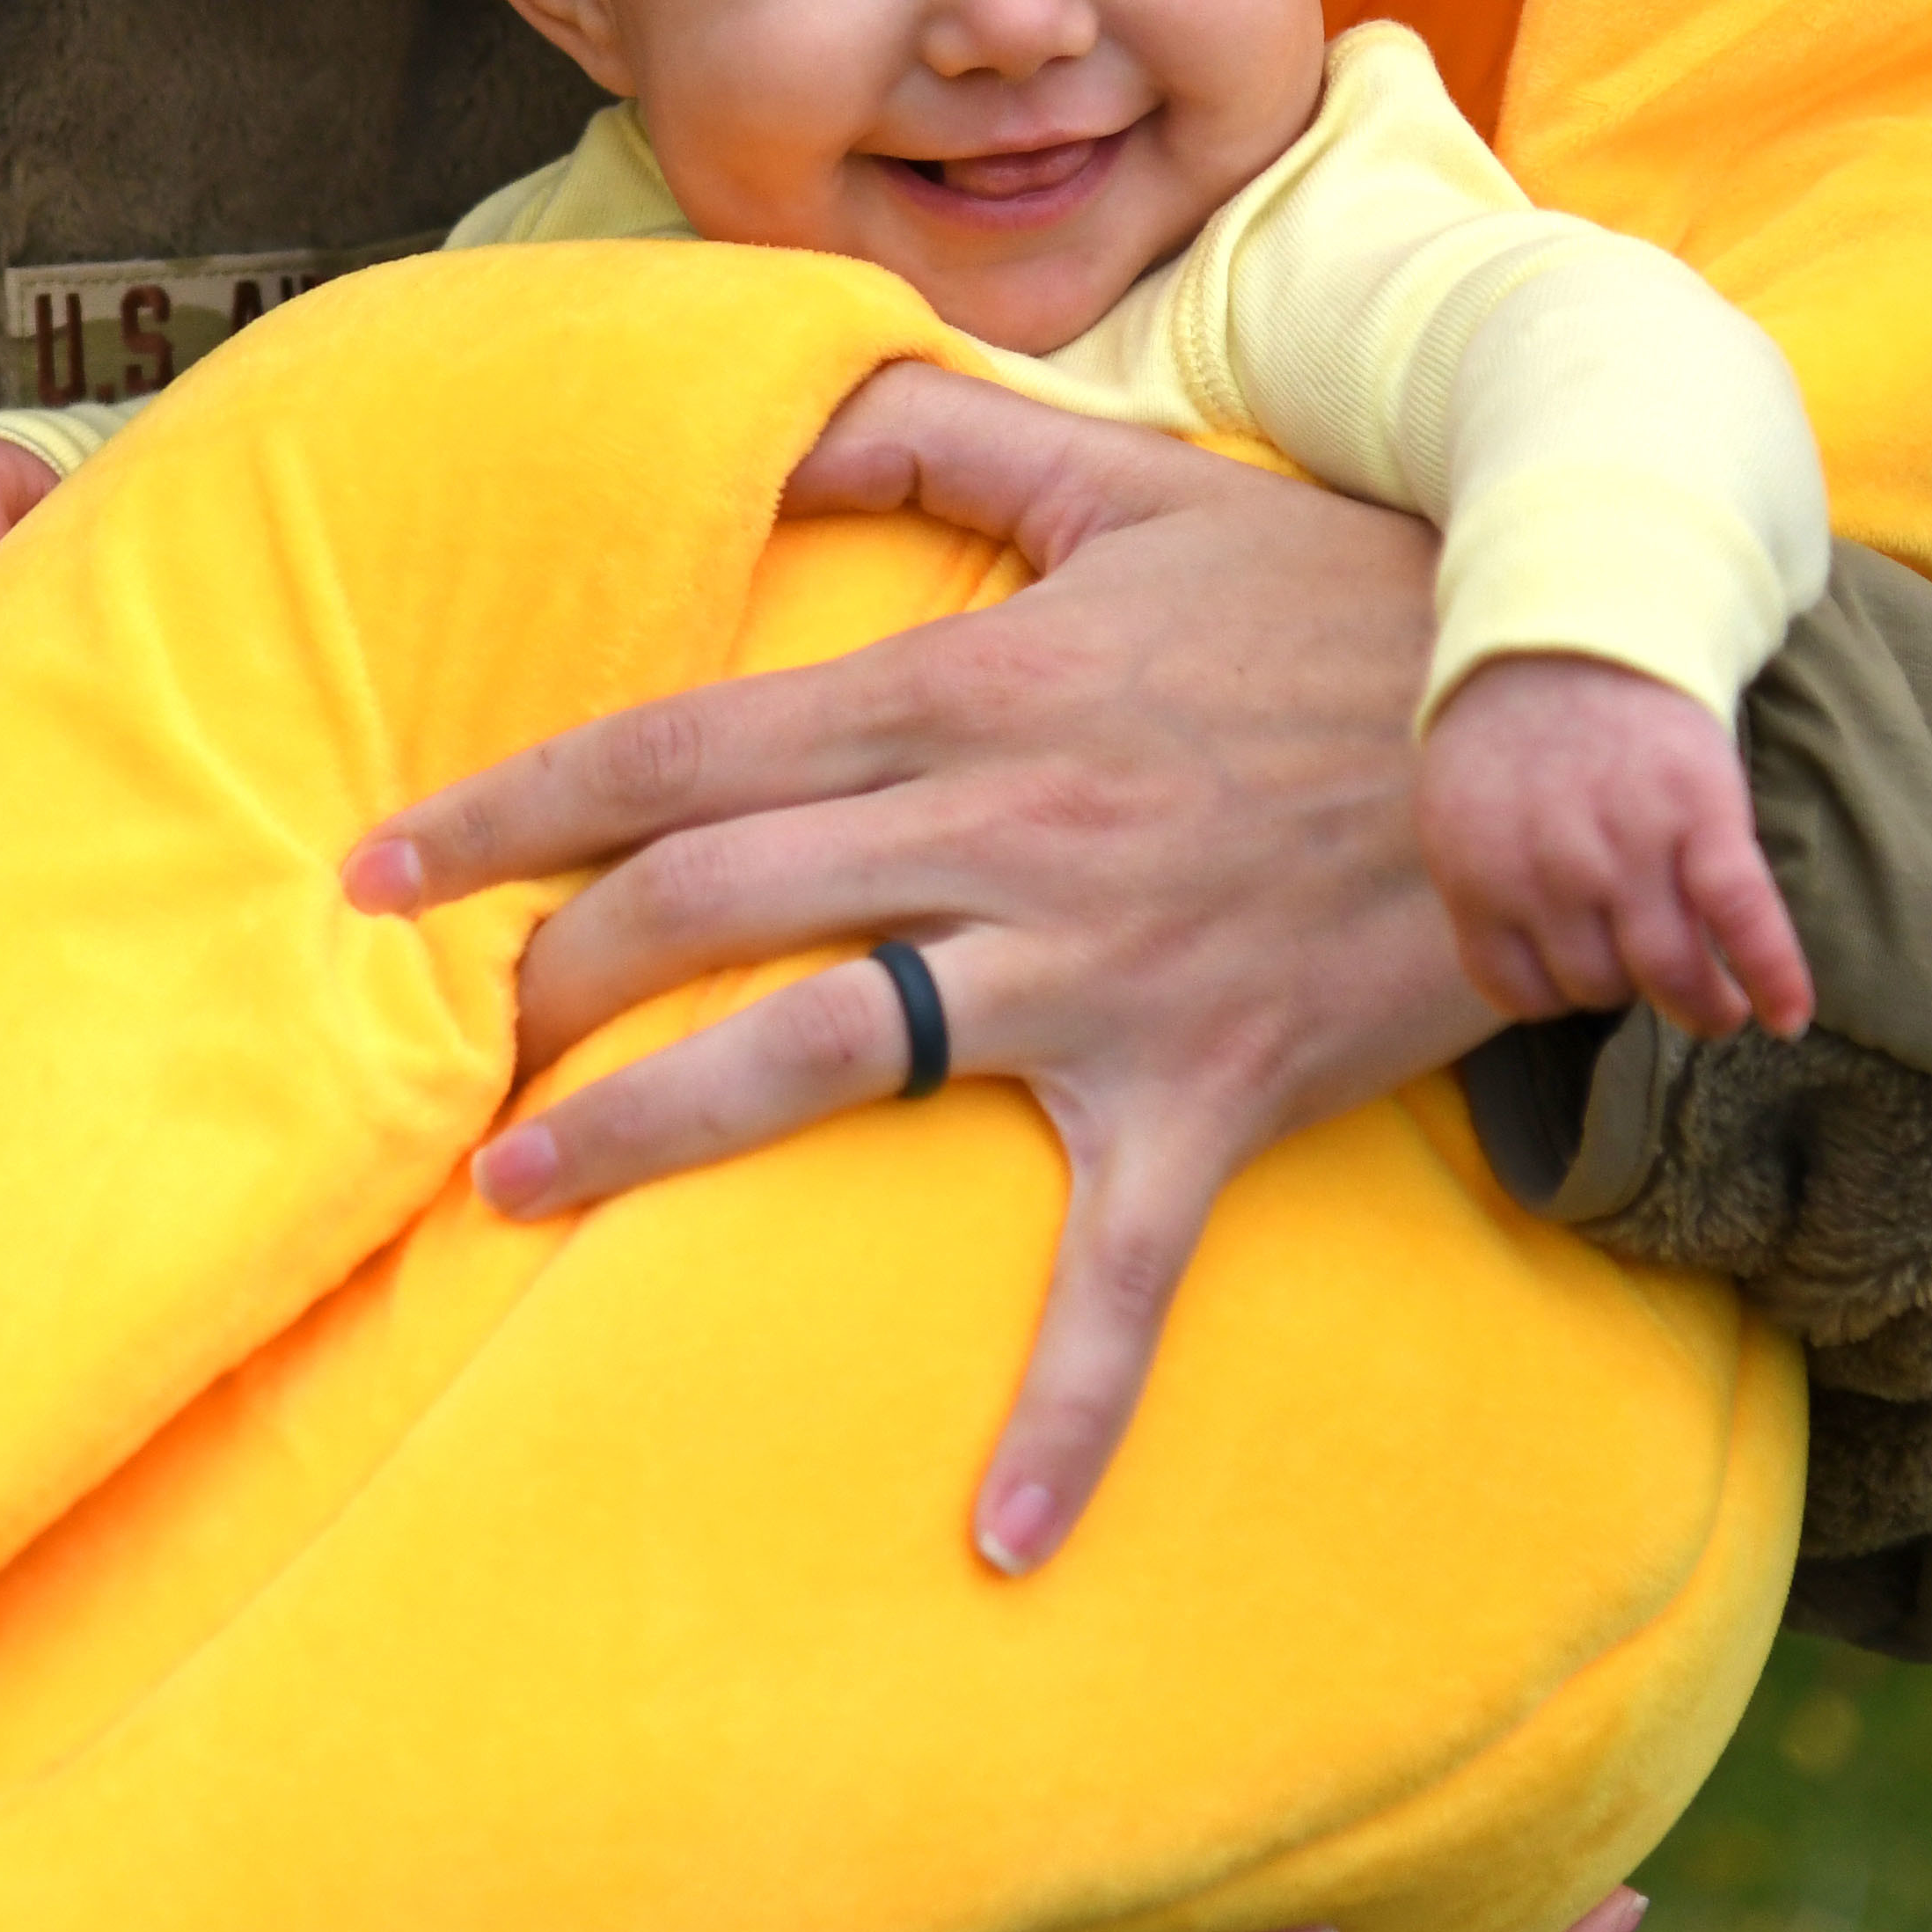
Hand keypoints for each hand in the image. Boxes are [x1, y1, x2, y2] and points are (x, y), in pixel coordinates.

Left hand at [340, 366, 1492, 1571]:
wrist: (1553, 725)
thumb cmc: (1333, 599)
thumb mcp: (1135, 481)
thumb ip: (951, 437)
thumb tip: (805, 392)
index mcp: (959, 689)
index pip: (677, 751)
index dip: (510, 808)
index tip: (378, 873)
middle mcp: (996, 832)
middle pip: (707, 902)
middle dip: (545, 974)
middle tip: (433, 1043)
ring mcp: (1094, 973)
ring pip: (823, 1057)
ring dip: (656, 1131)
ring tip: (516, 1186)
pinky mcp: (1203, 1094)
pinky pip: (1116, 1280)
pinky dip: (1060, 1412)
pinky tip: (995, 1538)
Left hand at [1413, 656, 1812, 1039]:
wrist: (1580, 624)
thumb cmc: (1516, 732)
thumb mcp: (1458, 809)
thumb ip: (1481, 889)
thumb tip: (1525, 981)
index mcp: (1476, 869)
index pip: (1518, 991)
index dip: (1554, 992)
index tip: (1576, 976)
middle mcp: (1549, 867)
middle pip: (1597, 984)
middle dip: (1620, 984)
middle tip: (1641, 967)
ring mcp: (1629, 843)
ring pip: (1668, 971)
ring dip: (1699, 1005)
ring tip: (1717, 1010)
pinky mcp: (1704, 816)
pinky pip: (1744, 918)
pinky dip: (1774, 974)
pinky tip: (1788, 1016)